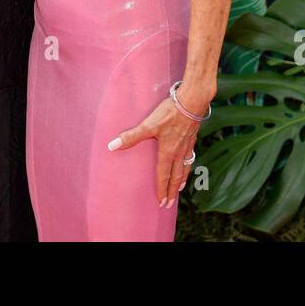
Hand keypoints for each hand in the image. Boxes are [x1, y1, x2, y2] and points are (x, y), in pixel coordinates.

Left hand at [107, 85, 209, 208]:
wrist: (191, 102)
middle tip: (169, 203)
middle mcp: (179, 152)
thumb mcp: (148, 125)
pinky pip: (190, 157)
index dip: (162, 189)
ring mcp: (187, 146)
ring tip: (180, 188)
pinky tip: (187, 162)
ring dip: (182, 180)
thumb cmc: (170, 113)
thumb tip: (112, 145)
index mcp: (168, 152)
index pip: (163, 175)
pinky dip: (188, 165)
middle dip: (172, 190)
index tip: (161, 202)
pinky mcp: (192, 137)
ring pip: (185, 168)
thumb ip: (131, 136)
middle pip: (176, 176)